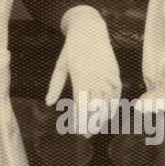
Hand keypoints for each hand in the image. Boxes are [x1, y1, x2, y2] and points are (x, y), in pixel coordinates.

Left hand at [46, 4, 121, 135]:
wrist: (90, 30)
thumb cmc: (72, 49)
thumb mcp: (60, 66)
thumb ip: (55, 86)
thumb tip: (48, 103)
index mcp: (81, 77)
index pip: (82, 106)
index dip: (81, 121)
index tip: (78, 132)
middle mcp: (96, 78)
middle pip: (95, 109)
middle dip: (91, 124)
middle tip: (86, 135)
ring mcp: (108, 76)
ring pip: (107, 104)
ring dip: (101, 118)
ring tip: (95, 128)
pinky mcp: (115, 74)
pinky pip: (116, 95)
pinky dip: (112, 106)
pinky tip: (106, 114)